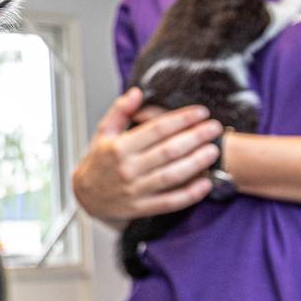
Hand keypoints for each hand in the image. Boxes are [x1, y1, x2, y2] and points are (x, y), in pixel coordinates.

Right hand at [72, 88, 221, 229]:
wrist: (86, 195)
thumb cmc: (99, 160)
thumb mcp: (104, 132)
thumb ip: (120, 110)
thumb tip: (137, 92)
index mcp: (119, 147)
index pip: (157, 129)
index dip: (181, 119)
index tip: (201, 112)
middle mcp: (127, 168)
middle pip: (168, 151)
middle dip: (195, 137)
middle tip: (214, 128)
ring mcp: (135, 190)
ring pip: (172, 175)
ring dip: (196, 163)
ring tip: (214, 151)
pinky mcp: (141, 208)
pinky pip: (170, 202)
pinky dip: (190, 194)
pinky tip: (206, 184)